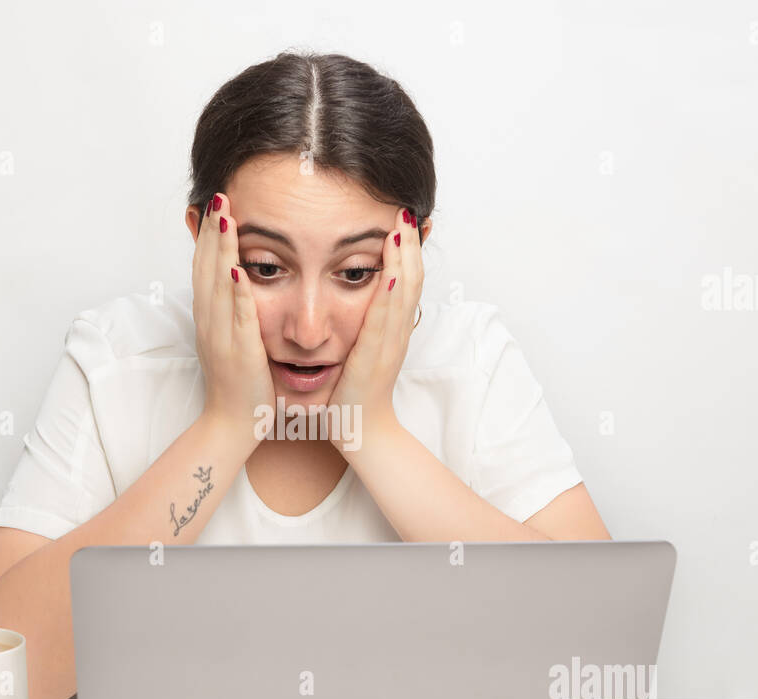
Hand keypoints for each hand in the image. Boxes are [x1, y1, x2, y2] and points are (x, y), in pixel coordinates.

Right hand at [191, 192, 273, 433]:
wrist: (231, 423)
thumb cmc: (238, 383)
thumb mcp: (230, 338)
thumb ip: (232, 310)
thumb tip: (236, 282)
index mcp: (209, 317)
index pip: (205, 268)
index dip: (208, 235)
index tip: (215, 204)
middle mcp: (210, 322)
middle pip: (207, 267)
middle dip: (212, 230)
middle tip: (219, 194)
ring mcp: (221, 336)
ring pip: (218, 285)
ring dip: (221, 249)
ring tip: (226, 215)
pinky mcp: (238, 352)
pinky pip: (238, 317)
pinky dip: (237, 292)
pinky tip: (240, 268)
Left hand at [327, 205, 423, 444]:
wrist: (360, 430)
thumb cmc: (353, 393)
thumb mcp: (358, 349)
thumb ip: (357, 325)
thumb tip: (346, 304)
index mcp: (390, 328)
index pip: (404, 280)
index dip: (407, 250)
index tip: (403, 221)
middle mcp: (396, 331)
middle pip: (411, 278)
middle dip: (409, 243)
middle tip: (407, 210)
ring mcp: (389, 343)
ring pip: (403, 292)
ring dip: (403, 258)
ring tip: (401, 226)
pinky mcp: (375, 356)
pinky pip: (383, 319)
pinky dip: (388, 293)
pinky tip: (388, 270)